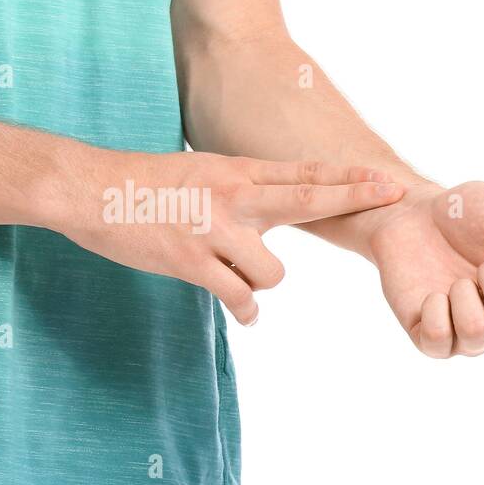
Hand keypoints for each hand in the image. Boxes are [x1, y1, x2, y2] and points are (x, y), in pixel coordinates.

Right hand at [58, 151, 404, 324]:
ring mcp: (214, 230)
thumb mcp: (199, 172)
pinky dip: (246, 309)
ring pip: (273, 270)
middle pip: (309, 200)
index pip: (303, 174)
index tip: (386, 177)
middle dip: (355, 199)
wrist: (90, 190)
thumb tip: (270, 212)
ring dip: (261, 281)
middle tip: (393, 196)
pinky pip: (238, 297)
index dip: (347, 177)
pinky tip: (244, 312)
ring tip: (236, 275)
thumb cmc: (142, 183)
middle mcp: (233, 197)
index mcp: (235, 172)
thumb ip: (239, 190)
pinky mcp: (191, 263)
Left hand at [363, 180, 483, 356]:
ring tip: (456, 280)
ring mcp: (467, 332)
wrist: (416, 212)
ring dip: (465, 295)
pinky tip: (434, 294)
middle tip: (481, 263)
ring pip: (477, 334)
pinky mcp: (430, 337)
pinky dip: (436, 311)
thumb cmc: (471, 214)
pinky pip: (438, 342)